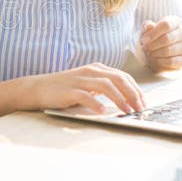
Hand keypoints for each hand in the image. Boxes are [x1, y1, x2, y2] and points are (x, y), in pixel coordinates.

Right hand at [23, 63, 144, 113]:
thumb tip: (125, 99)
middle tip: (140, 108)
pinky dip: (96, 103)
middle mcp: (90, 71)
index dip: (135, 89)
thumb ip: (103, 87)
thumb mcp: (87, 84)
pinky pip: (85, 96)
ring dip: (120, 98)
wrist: (38, 88)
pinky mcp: (69, 90)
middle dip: (132, 93)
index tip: (143, 102)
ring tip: (127, 110)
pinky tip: (103, 111)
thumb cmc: (65, 88)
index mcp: (97, 69)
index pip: (123, 76)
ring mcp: (80, 80)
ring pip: (106, 85)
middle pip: (118, 78)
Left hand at [140, 16, 181, 71]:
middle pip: (167, 38)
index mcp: (175, 22)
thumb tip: (150, 26)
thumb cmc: (152, 38)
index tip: (144, 40)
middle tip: (146, 47)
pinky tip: (156, 59)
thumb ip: (147, 27)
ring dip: (156, 53)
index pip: (166, 24)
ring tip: (150, 53)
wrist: (157, 53)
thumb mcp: (147, 30)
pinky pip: (172, 61)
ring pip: (169, 50)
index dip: (153, 33)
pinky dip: (161, 61)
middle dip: (153, 44)